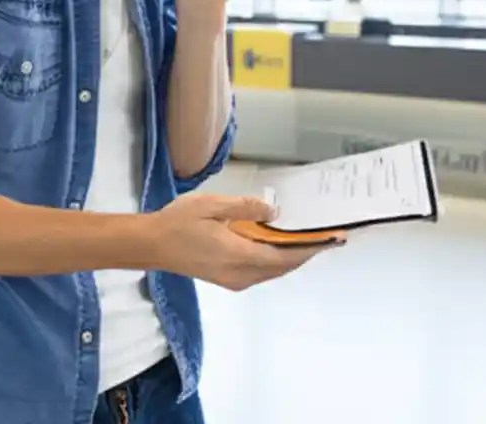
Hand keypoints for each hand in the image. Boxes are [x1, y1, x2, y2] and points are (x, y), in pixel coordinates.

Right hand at [145, 192, 344, 291]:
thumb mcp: (213, 205)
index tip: (333, 239)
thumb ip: (246, 208)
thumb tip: (274, 212)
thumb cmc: (180, 222)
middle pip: (283, 266)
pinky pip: (262, 271)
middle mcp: (242, 274)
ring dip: (292, 257)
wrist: (152, 245)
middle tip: (327, 236)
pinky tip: (279, 244)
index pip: (286, 255)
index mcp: (240, 256)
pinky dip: (276, 259)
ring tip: (308, 238)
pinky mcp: (228, 279)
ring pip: (273, 271)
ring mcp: (235, 280)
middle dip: (306, 252)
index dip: (311, 247)